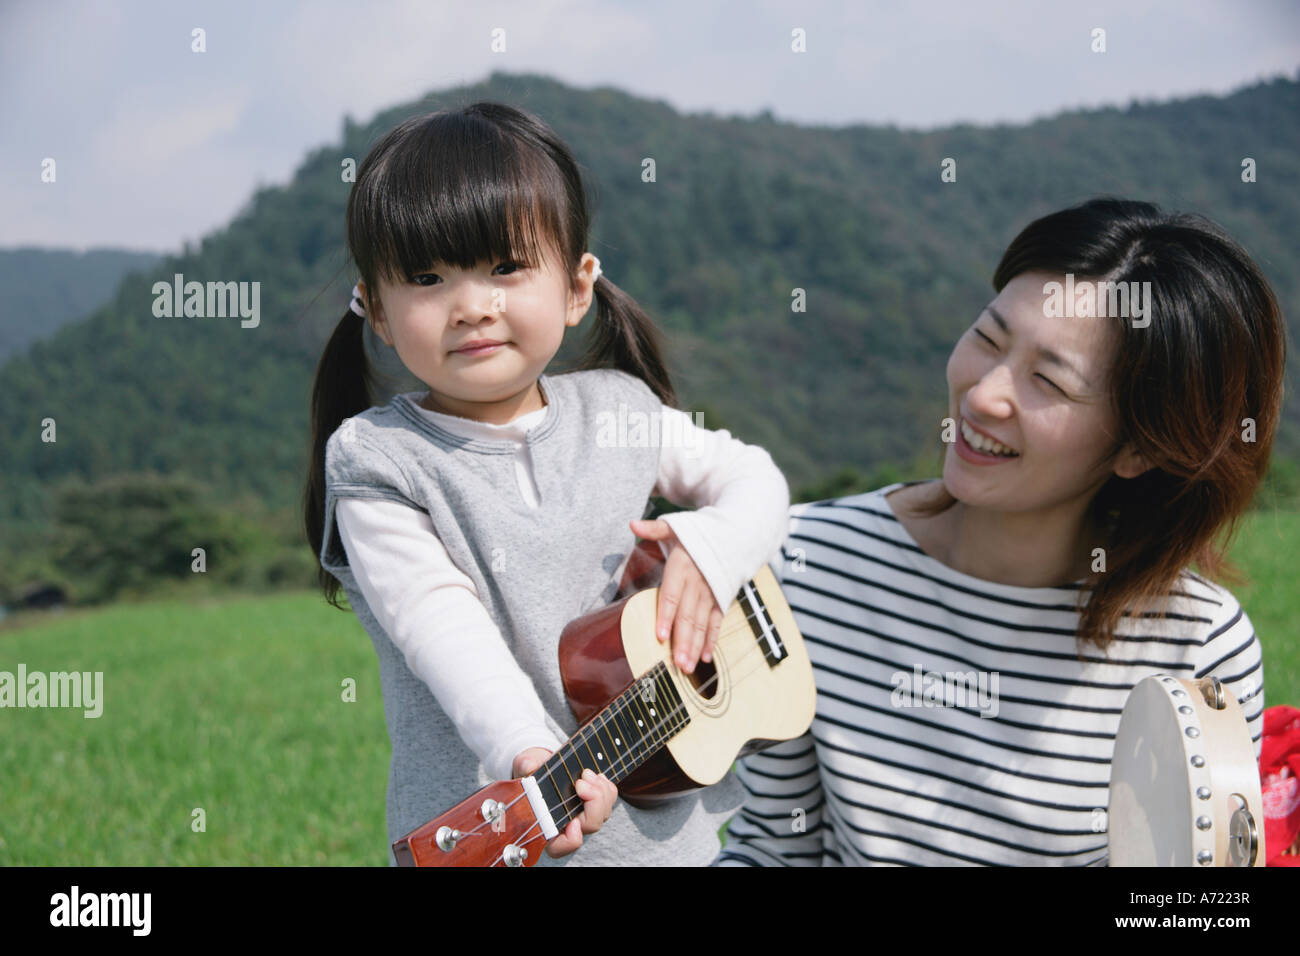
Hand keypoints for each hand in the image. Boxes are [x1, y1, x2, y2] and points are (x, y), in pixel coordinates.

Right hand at [513, 747, 617, 858]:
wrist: (545, 761)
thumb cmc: (533, 769)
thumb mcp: (525, 763)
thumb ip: (525, 765)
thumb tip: (530, 766)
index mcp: (544, 824)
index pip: (559, 847)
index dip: (569, 841)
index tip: (573, 822)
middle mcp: (566, 823)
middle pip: (589, 826)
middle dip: (592, 803)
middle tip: (581, 784)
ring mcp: (582, 814)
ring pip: (603, 813)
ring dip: (600, 792)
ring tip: (587, 774)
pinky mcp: (594, 802)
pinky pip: (609, 800)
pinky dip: (606, 787)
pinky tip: (596, 776)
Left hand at [629, 518, 723, 673]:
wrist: (737, 533)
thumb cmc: (700, 532)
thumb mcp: (677, 526)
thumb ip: (654, 528)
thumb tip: (632, 524)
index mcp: (683, 565)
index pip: (672, 594)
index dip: (666, 615)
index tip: (660, 635)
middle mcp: (698, 581)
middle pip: (687, 615)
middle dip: (682, 640)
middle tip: (676, 664)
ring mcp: (712, 592)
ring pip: (701, 622)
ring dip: (694, 645)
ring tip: (687, 666)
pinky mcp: (722, 599)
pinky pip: (716, 621)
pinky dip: (711, 639)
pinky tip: (704, 657)